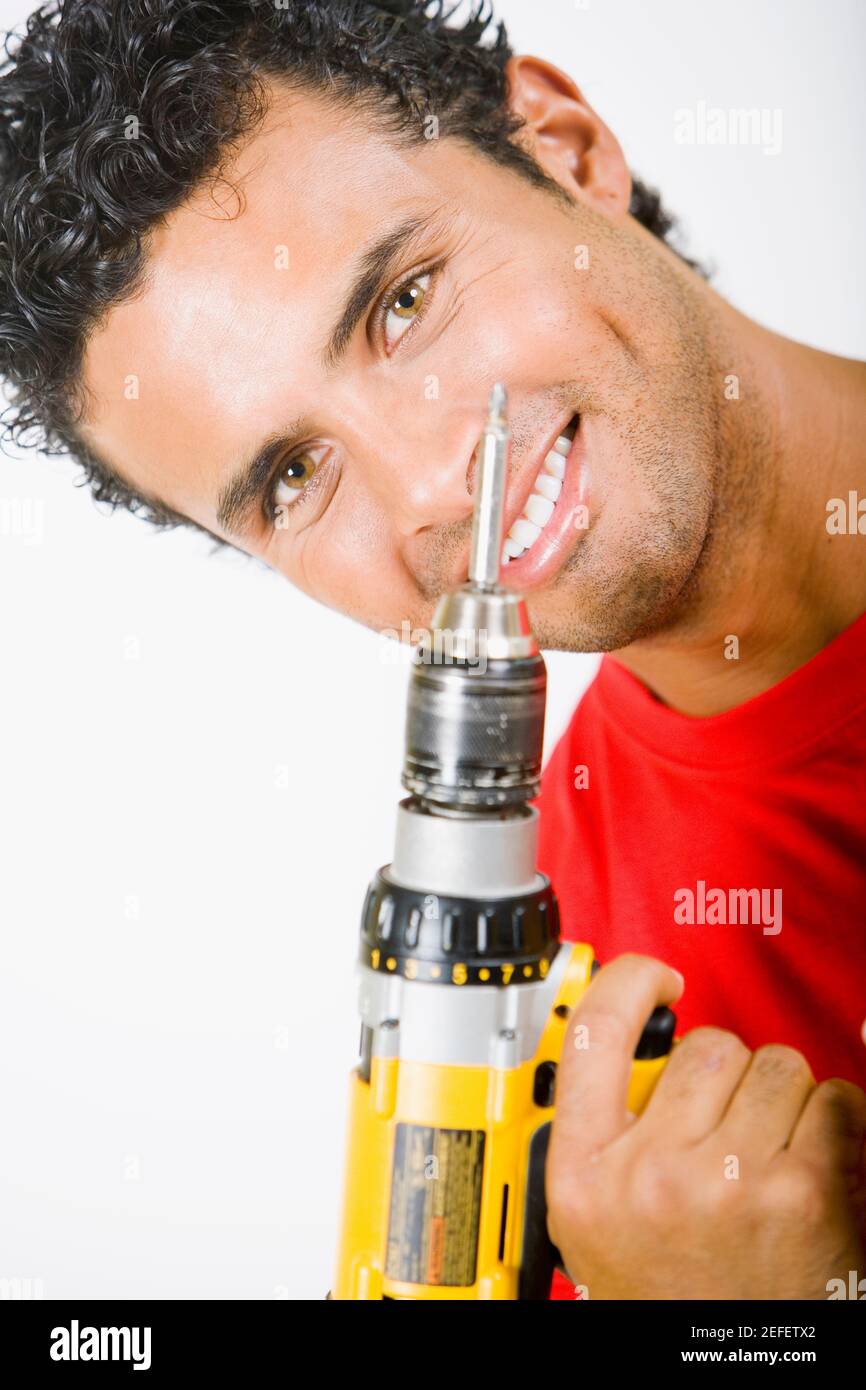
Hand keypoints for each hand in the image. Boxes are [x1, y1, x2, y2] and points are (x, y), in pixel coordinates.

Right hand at [546, 954, 865, 1298]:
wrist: (729, 1374)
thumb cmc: (671, 1300)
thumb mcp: (596, 1221)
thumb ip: (607, 1134)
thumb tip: (644, 1047)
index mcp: (587, 1174)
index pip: (592, 1032)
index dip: (630, 983)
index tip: (657, 978)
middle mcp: (654, 1174)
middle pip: (708, 1047)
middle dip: (728, 1077)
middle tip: (727, 1133)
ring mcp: (730, 1180)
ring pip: (775, 1066)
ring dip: (782, 1100)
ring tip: (768, 1157)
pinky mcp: (803, 1192)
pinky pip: (833, 1100)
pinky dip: (833, 1122)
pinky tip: (810, 1164)